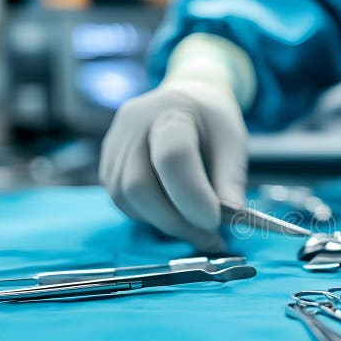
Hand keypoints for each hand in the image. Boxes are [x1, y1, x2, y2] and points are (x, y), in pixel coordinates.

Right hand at [99, 80, 248, 251]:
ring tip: (198, 231)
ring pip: (126, 199)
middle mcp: (133, 126)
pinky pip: (123, 203)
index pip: (172, 157)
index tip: (214, 222)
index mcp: (170, 112)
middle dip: (176, 221)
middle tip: (210, 238)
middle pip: (139, 185)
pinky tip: (176, 217)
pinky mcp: (107, 166)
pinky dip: (151, 218)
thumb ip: (231, 178)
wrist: (186, 101)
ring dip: (164, 225)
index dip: (192, 195)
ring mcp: (114, 146)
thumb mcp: (233, 141)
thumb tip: (233, 217)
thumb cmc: (212, 122)